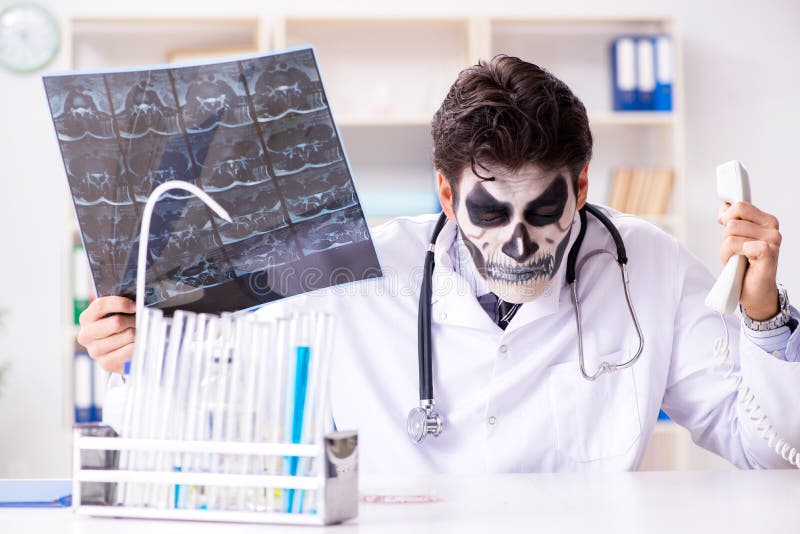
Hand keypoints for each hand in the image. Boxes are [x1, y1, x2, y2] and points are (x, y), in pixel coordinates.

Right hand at [77, 296, 135, 372]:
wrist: (116, 350)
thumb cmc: (117, 327)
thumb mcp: (115, 313)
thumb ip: (121, 306)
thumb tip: (137, 303)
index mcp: (86, 318)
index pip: (101, 306)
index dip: (121, 303)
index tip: (135, 305)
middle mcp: (86, 335)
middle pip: (116, 322)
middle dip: (133, 320)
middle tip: (140, 320)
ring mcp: (94, 351)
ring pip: (127, 336)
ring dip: (138, 332)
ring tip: (139, 332)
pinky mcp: (106, 364)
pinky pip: (129, 351)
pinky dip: (138, 346)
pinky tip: (138, 343)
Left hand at [718, 201, 780, 319]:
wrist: (755, 292)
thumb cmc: (745, 266)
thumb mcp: (735, 238)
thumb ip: (732, 220)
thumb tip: (724, 207)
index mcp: (766, 221)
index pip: (739, 206)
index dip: (726, 216)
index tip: (724, 226)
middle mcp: (771, 228)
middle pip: (732, 221)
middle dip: (724, 238)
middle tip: (733, 251)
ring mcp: (772, 240)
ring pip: (730, 234)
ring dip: (726, 251)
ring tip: (737, 260)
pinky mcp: (768, 252)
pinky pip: (736, 245)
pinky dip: (730, 256)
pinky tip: (740, 264)